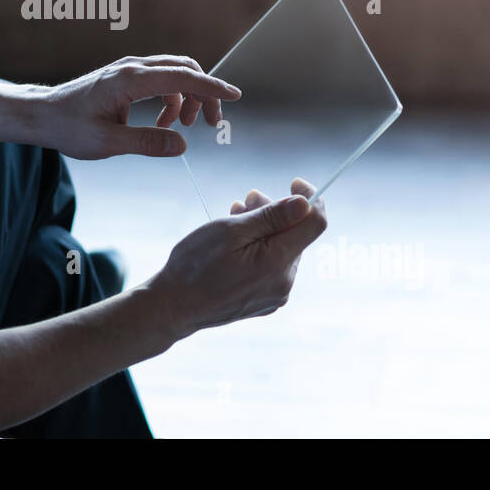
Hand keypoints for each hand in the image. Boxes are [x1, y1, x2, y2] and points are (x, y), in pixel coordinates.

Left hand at [39, 55, 239, 158]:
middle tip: (210, 124)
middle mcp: (132, 68)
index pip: (182, 77)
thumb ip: (146, 142)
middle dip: (204, 93)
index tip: (235, 96)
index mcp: (130, 80)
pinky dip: (171, 99)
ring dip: (187, 98)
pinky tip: (162, 123)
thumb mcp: (107, 143)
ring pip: (174, 73)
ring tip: (182, 127)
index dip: (211, 87)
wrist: (42, 115)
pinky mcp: (125, 77)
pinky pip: (160, 80)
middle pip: (184, 69)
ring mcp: (128, 70)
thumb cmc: (69, 128)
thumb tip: (181, 144)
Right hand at [142, 178, 326, 340]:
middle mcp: (283, 282)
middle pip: (295, 235)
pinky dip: (258, 249)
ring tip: (235, 217)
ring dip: (264, 229)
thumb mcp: (230, 231)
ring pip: (282, 250)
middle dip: (276, 212)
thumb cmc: (195, 266)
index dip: (311, 197)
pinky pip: (271, 267)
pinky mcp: (263, 301)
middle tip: (246, 199)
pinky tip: (235, 243)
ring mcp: (274, 295)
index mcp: (278, 263)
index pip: (316, 223)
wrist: (173, 306)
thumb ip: (271, 217)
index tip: (294, 183)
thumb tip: (306, 203)